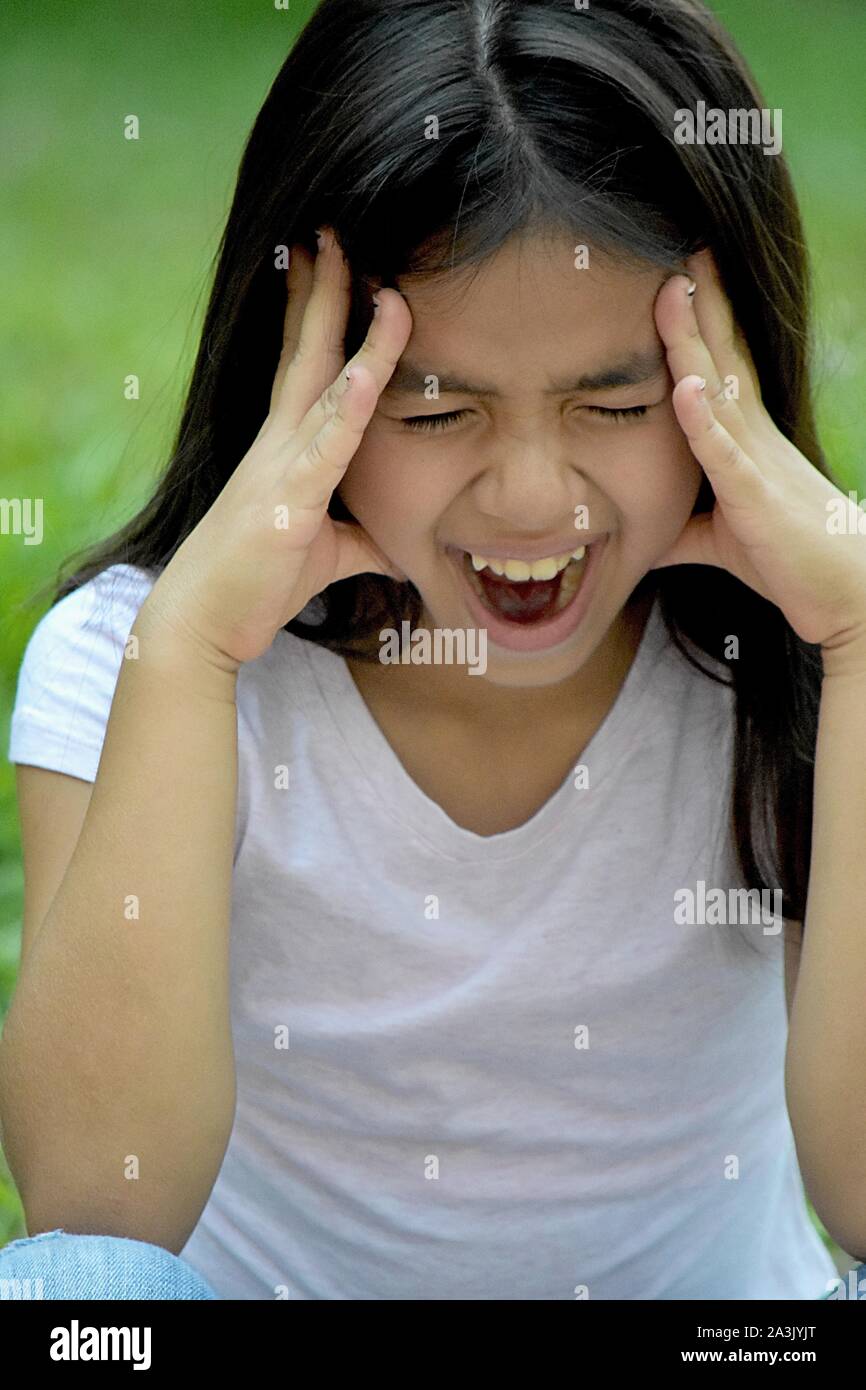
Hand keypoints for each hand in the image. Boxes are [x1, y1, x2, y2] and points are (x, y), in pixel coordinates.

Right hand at [145, 227, 412, 671]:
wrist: (205, 622)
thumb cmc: (258, 584)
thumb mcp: (325, 557)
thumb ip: (361, 543)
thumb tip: (399, 550)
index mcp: (287, 448)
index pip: (306, 365)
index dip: (318, 312)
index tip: (331, 260)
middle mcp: (280, 442)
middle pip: (306, 348)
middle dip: (323, 286)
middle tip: (333, 226)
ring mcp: (282, 465)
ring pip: (318, 379)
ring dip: (338, 320)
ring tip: (351, 260)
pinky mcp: (289, 502)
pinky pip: (325, 446)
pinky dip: (347, 407)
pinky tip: (365, 369)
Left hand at [651, 251, 865, 666]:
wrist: (844, 596)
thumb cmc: (790, 563)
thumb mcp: (724, 540)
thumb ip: (685, 530)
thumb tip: (647, 538)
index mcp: (747, 442)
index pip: (720, 369)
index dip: (700, 324)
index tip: (678, 277)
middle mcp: (754, 438)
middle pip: (720, 359)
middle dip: (697, 306)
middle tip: (676, 250)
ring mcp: (756, 462)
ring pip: (718, 389)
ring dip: (693, 341)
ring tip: (671, 288)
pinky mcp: (756, 497)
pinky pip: (725, 453)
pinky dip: (702, 420)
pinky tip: (684, 386)